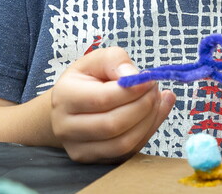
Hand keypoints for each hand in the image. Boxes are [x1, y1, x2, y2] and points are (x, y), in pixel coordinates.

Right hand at [50, 47, 174, 162]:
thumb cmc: (87, 80)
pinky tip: (154, 115)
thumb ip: (116, 60)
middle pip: (113, 124)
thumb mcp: (97, 60)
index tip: (150, 80)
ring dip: (149, 121)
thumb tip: (135, 77)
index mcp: (64, 97)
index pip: (103, 99)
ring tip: (156, 101)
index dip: (132, 90)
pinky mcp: (94, 161)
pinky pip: (127, 153)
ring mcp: (79, 148)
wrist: (70, 108)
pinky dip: (147, 133)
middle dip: (143, 106)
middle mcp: (66, 127)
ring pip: (123, 143)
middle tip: (155, 90)